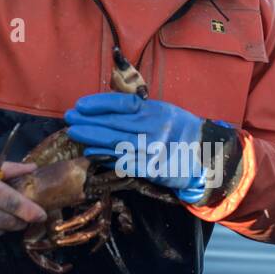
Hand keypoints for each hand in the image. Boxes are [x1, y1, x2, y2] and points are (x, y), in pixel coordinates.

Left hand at [64, 93, 222, 203]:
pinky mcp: (152, 169)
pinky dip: (105, 157)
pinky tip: (91, 152)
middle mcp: (153, 128)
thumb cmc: (181, 131)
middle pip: (114, 124)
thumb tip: (109, 106)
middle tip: (69, 118)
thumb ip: (140, 109)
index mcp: (155, 111)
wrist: (205, 156)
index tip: (81, 104)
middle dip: (89, 121)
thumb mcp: (164, 111)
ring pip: (116, 142)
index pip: (123, 104)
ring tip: (74, 133)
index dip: (99, 104)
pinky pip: (124, 162)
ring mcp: (152, 150)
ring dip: (92, 138)